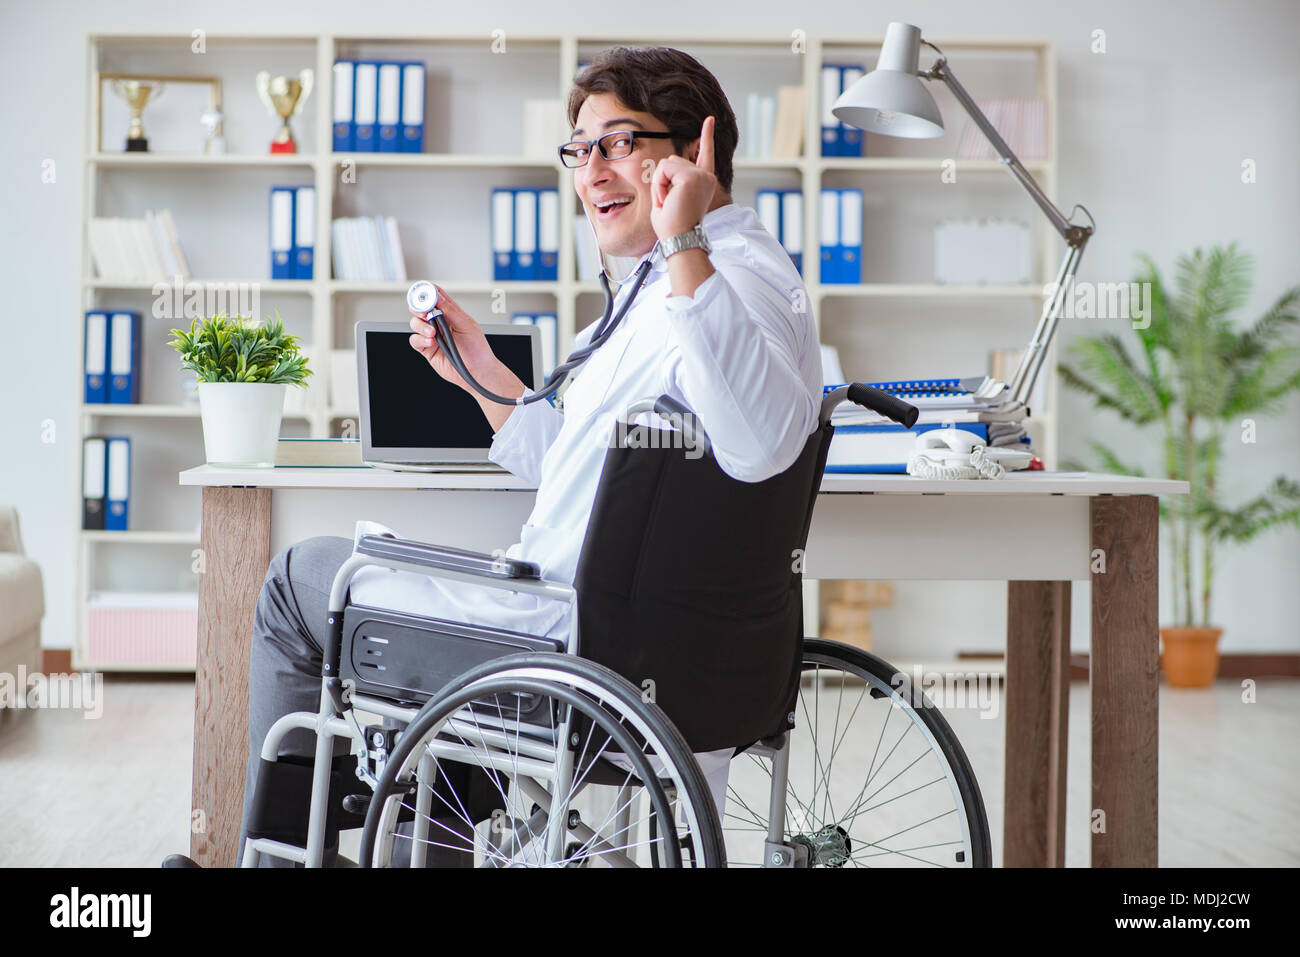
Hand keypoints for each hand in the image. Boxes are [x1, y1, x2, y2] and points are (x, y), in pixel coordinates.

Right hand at [407, 285, 498, 393]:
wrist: (478, 372)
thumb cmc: (478, 349)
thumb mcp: (467, 326)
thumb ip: (451, 311)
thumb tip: (438, 297)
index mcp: (451, 313)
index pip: (436, 297)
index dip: (427, 292)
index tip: (423, 291)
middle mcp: (439, 323)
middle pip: (420, 308)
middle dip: (418, 308)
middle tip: (424, 312)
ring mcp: (432, 336)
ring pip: (415, 323)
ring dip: (420, 325)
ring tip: (432, 332)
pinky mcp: (427, 350)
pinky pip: (415, 341)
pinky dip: (419, 339)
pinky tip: (430, 342)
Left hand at [649, 115, 716, 240]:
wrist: (680, 239)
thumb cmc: (673, 227)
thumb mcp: (670, 199)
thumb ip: (670, 182)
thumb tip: (665, 167)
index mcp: (703, 182)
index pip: (705, 154)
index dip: (706, 136)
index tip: (710, 119)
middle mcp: (706, 177)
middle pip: (672, 161)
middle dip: (662, 181)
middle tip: (668, 204)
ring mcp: (701, 176)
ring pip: (667, 164)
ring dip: (660, 184)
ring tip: (668, 203)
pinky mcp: (692, 177)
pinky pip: (665, 169)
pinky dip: (660, 185)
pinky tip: (668, 199)